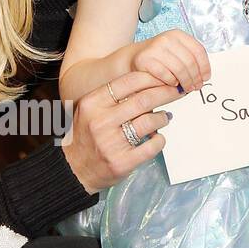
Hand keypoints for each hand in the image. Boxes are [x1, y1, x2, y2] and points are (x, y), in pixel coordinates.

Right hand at [60, 70, 179, 193]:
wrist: (72, 170)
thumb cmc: (85, 136)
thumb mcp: (89, 110)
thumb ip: (111, 97)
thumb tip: (147, 83)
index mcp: (92, 104)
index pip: (128, 82)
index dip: (151, 77)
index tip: (164, 77)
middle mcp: (100, 122)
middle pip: (143, 100)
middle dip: (166, 93)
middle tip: (176, 91)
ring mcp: (111, 143)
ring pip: (149, 121)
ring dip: (162, 117)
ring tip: (164, 117)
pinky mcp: (122, 162)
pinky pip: (151, 146)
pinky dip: (160, 140)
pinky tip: (158, 138)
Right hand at [130, 29, 210, 93]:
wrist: (136, 57)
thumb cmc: (159, 58)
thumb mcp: (177, 52)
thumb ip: (190, 60)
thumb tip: (204, 76)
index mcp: (178, 35)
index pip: (198, 50)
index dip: (205, 66)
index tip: (206, 77)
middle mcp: (167, 38)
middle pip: (190, 62)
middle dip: (195, 78)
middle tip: (196, 86)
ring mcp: (156, 48)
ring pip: (179, 69)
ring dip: (185, 82)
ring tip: (186, 88)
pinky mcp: (146, 59)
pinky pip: (165, 75)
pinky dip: (171, 82)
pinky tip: (173, 84)